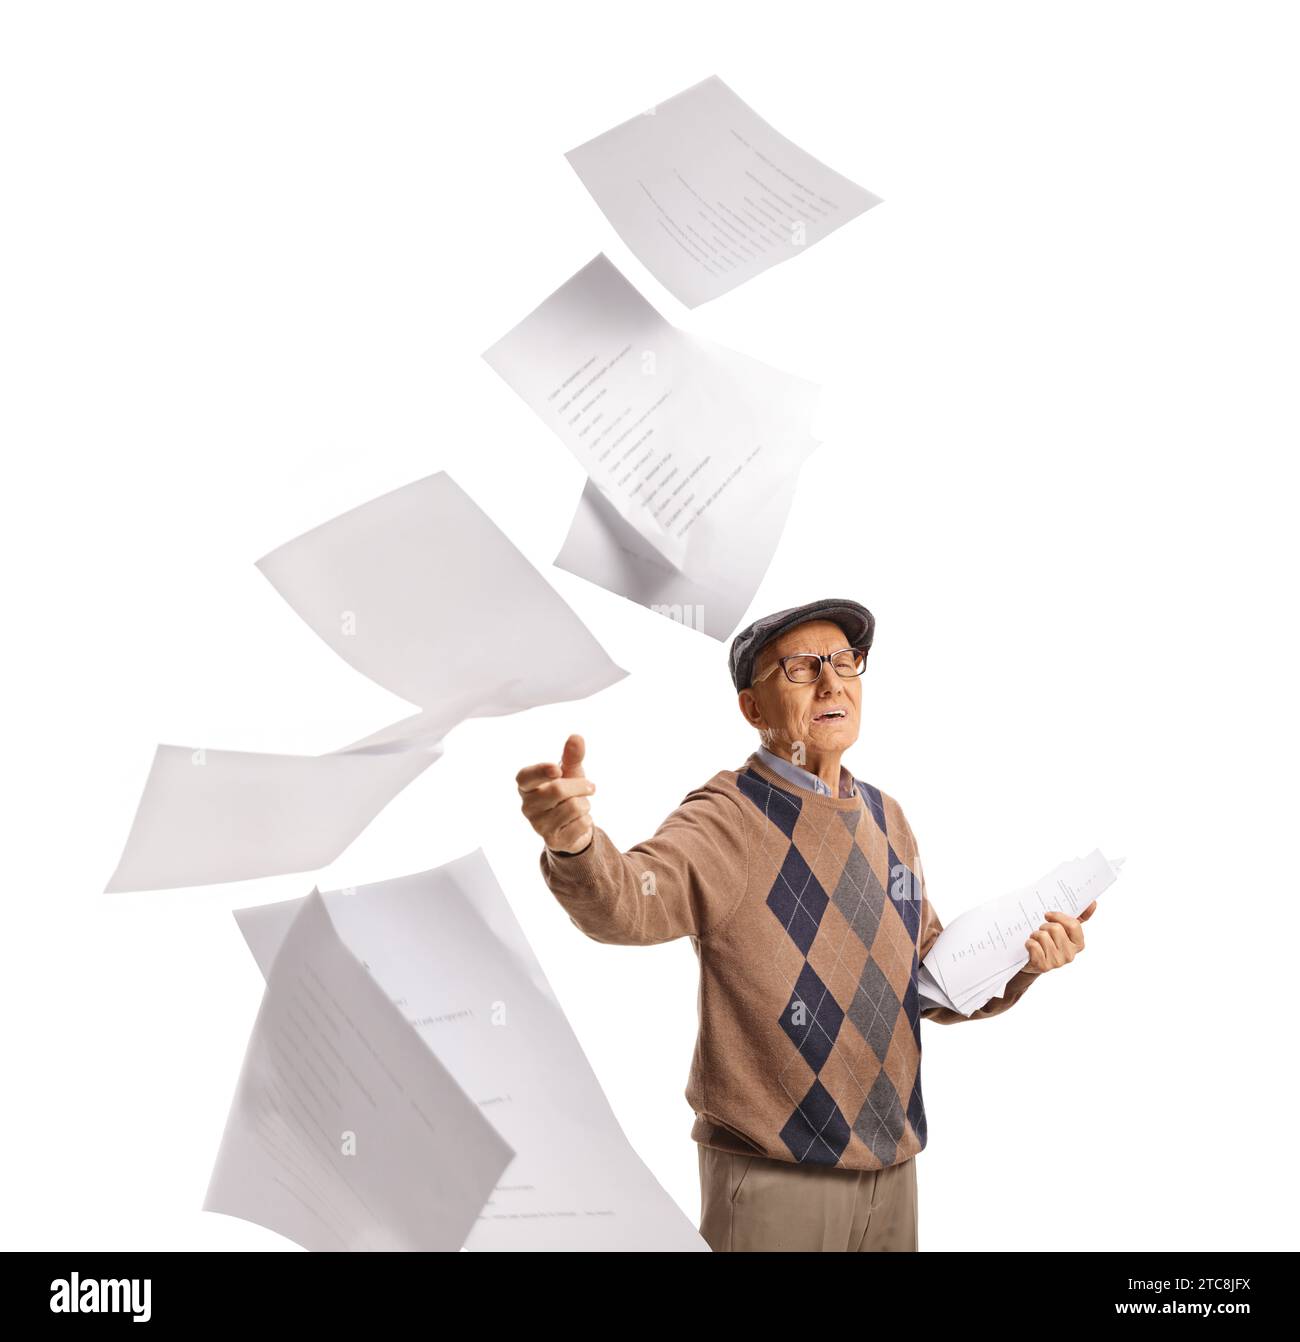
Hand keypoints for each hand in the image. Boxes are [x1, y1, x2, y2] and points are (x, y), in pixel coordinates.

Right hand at [516, 734, 595, 854]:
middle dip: (581, 786)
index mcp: (526, 787)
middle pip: (558, 790)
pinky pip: (580, 824)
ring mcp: (538, 825)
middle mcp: (527, 806)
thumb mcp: (570, 773)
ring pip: (573, 807)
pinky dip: (587, 820)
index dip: (540, 771)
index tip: (557, 769)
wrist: (572, 827)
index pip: (525, 777)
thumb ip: (572, 756)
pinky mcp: (553, 840)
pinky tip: (579, 822)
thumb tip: (576, 737)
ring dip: (585, 805)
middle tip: (591, 787)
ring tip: (581, 807)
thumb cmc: (567, 793)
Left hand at [1023, 901, 1094, 974]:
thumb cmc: (1049, 940)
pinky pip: (1034, 945)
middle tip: (1041, 931)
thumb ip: (1080, 916)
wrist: (1031, 960)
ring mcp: (1057, 962)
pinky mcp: (1043, 966)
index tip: (1048, 915)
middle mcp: (1070, 954)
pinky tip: (1030, 946)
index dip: (1059, 916)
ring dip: (1035, 934)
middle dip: (1044, 926)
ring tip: (1035, 939)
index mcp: (1078, 943)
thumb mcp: (1064, 928)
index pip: (1073, 925)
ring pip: (1043, 936)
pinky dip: (1029, 942)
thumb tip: (1093, 903)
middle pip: (1055, 929)